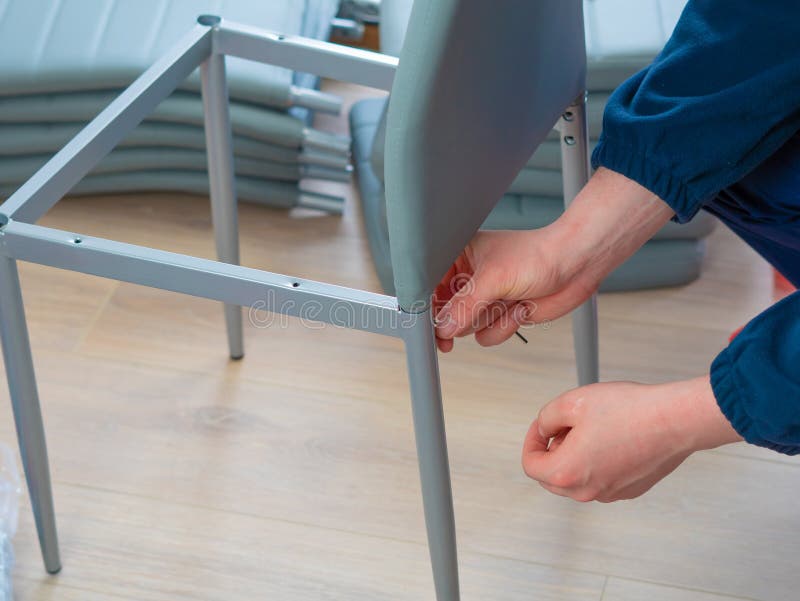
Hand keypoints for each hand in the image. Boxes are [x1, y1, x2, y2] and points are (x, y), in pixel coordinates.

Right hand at [433, 228, 594, 350]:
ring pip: (465, 329)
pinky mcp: (499, 315)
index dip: (427, 305)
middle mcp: (468, 279)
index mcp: (458, 256)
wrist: (575, 266)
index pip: (429, 285)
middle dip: (463, 318)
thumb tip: (442, 328)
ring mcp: (484, 299)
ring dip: (488, 322)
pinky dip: (503, 328)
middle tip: (473, 318)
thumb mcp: (495, 278)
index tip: (427, 323)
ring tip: (508, 303)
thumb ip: (465, 306)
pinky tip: (521, 308)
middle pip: (444, 313)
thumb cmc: (538, 255)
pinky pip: (486, 336)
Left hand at [521, 377, 742, 501]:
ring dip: (574, 457)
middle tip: (567, 426)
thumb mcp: (572, 402)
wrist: (674, 420)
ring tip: (592, 428)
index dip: (531, 441)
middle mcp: (587, 491)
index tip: (542, 428)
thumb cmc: (630, 411)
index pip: (530, 465)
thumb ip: (546, 418)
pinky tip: (611, 438)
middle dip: (552, 450)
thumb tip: (544, 430)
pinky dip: (596, 462)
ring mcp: (610, 493)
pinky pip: (600, 479)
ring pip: (576, 479)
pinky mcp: (629, 490)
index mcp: (567, 472)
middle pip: (551, 477)